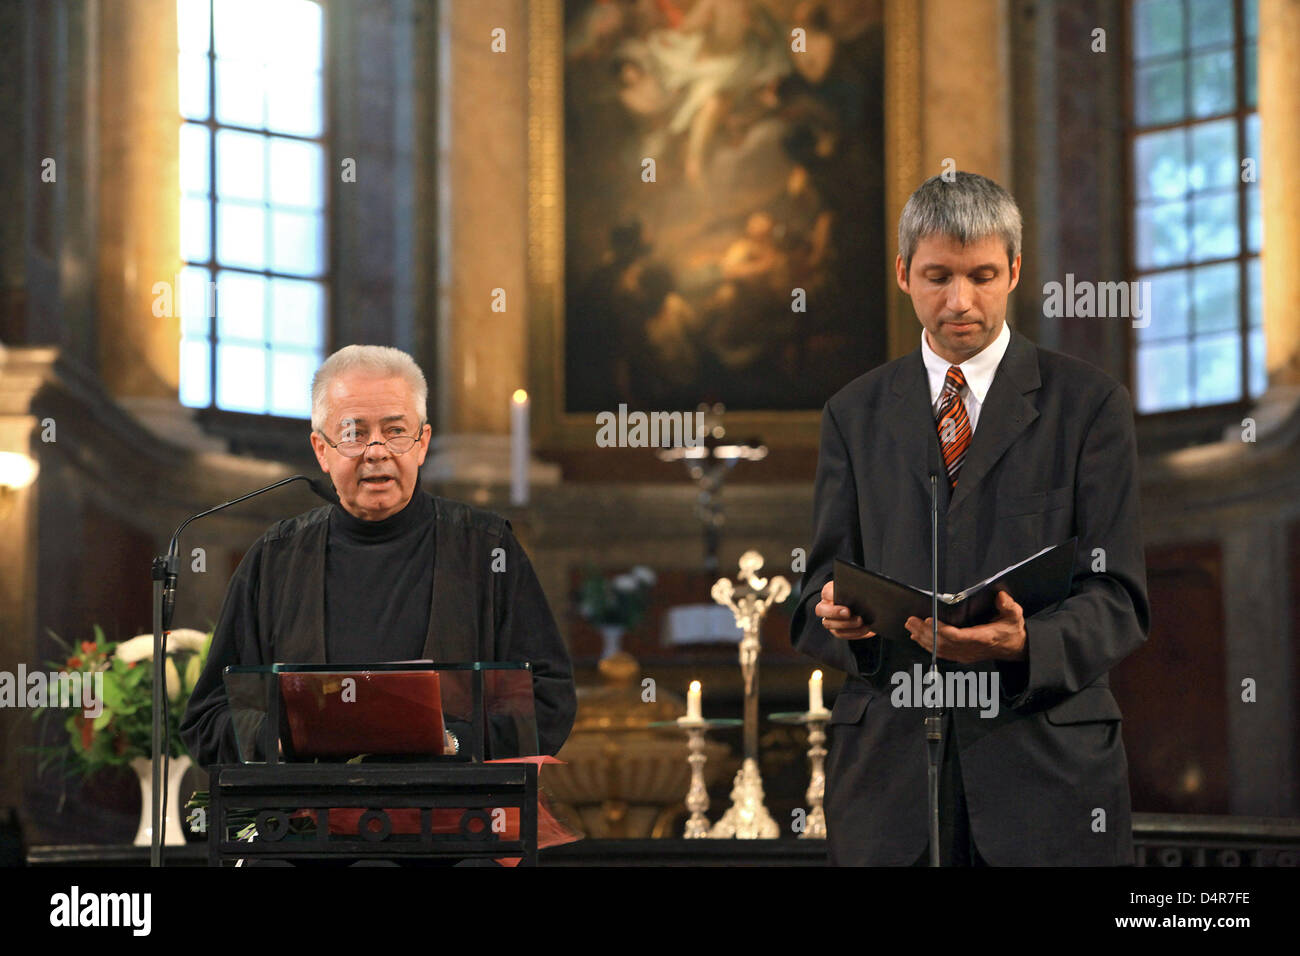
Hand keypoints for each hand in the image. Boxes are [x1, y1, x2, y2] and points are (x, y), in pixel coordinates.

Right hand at [815, 580, 876, 640]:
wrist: (872, 605)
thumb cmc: (863, 593)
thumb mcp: (861, 588)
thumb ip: (857, 589)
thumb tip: (860, 591)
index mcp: (829, 592)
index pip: (826, 593)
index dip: (832, 595)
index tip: (842, 596)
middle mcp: (826, 606)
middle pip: (821, 610)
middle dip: (834, 612)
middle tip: (848, 612)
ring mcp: (830, 619)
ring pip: (830, 624)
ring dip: (846, 624)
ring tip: (860, 621)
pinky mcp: (838, 630)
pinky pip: (841, 634)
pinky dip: (853, 632)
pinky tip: (864, 628)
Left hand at [904, 590, 1025, 662]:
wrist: (1015, 647)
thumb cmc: (1012, 630)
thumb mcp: (1015, 615)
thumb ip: (1009, 605)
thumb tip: (1001, 596)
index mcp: (983, 638)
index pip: (959, 636)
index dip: (942, 630)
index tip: (929, 620)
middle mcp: (972, 648)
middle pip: (944, 643)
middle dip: (925, 632)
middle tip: (912, 621)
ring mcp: (966, 654)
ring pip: (940, 649)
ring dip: (923, 638)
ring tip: (911, 626)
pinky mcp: (962, 655)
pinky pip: (942, 653)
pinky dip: (928, 645)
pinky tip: (917, 637)